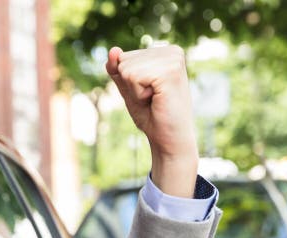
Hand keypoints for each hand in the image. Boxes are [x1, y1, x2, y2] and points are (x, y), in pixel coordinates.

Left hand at [106, 45, 197, 197]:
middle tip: (152, 99)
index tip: (148, 94)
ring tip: (155, 100)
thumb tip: (113, 50)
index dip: (128, 81)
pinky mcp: (170, 71)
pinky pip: (133, 77)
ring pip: (127, 69)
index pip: (124, 57)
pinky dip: (138, 94)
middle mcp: (172, 51)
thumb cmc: (151, 116)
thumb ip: (118, 69)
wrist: (169, 140)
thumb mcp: (128, 88)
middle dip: (131, 86)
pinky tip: (156, 100)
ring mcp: (173, 59)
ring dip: (135, 91)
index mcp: (165, 52)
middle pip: (124, 61)